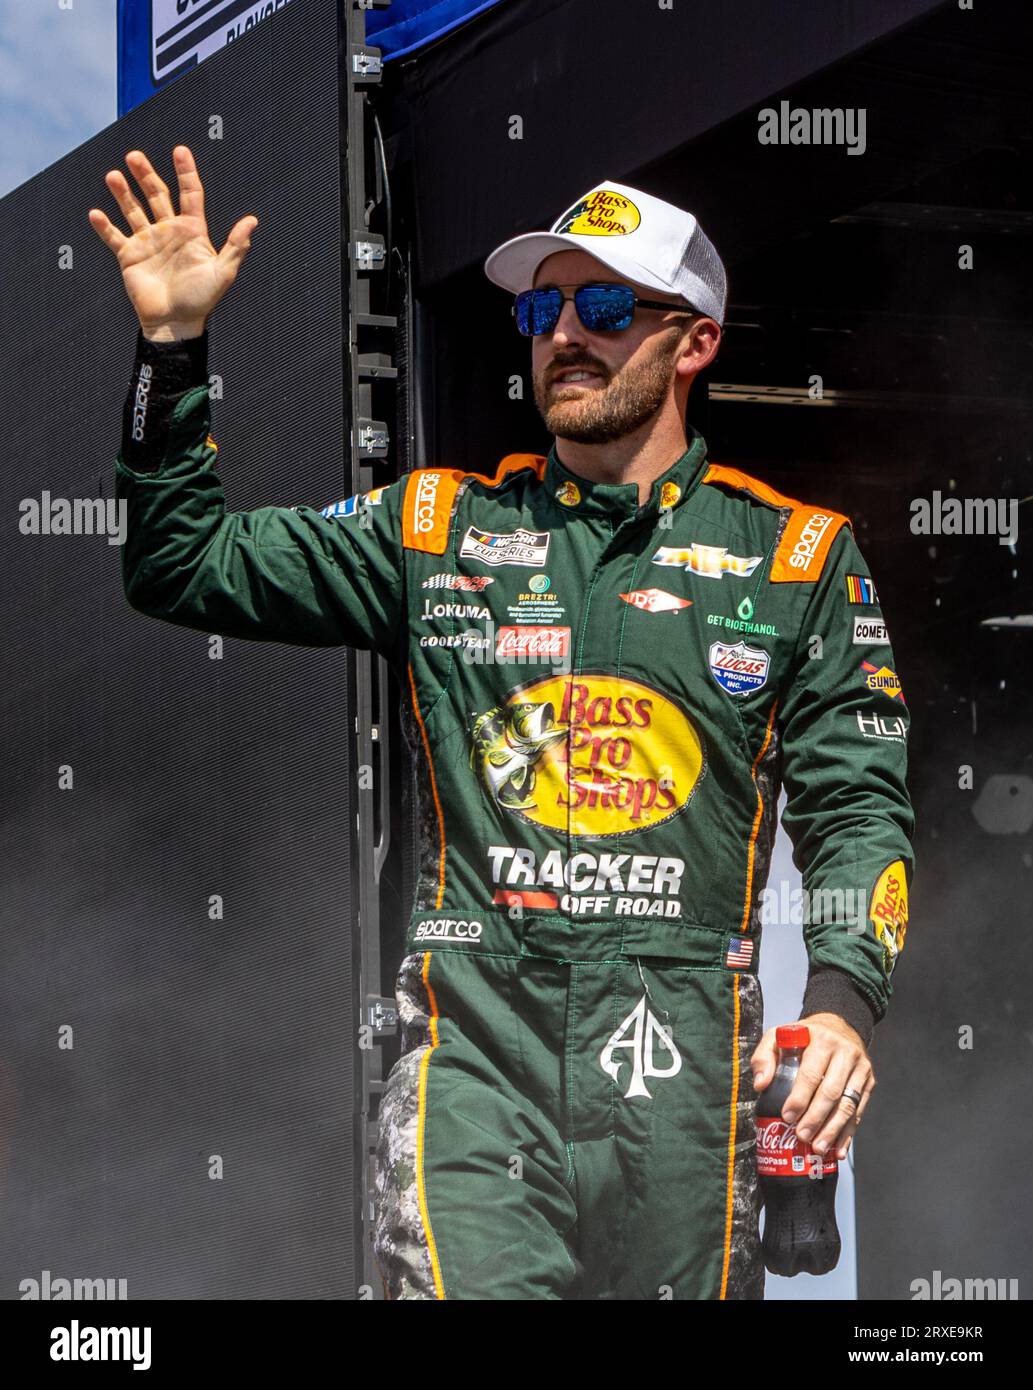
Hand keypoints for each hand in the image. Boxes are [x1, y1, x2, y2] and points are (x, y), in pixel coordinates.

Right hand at [88, 145, 256, 338]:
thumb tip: (252, 221)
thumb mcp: (223, 273)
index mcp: (192, 231)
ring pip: (133, 209)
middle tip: (134, 156)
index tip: (180, 151)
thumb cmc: (202, 301)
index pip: (190, 194)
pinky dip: (104, 226)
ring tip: (114, 176)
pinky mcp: (129, 256)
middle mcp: (169, 231)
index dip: (186, 172)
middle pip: (156, 194)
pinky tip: (96, 213)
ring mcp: (148, 242)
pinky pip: (114, 237)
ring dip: (123, 193)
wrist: (176, 324)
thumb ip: (236, 246)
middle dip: (146, 175)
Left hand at [750, 1013, 873, 1159]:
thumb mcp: (778, 1035)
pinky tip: (838, 1149)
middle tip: (802, 1137)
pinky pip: (859, 1111)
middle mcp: (845, 1053)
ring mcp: (860, 1068)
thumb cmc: (805, 1036)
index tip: (787, 1117)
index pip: (810, 1074)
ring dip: (833, 1130)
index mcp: (821, 1040)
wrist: (839, 1025)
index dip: (799, 1098)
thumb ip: (764, 1057)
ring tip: (818, 1148)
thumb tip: (760, 1085)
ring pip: (848, 1105)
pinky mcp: (869, 1081)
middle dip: (816, 1118)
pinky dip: (849, 1133)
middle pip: (831, 1092)